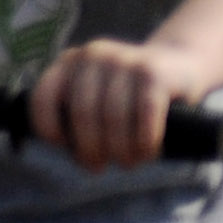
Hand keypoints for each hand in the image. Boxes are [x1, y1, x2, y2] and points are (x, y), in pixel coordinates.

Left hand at [29, 37, 208, 167]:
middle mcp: (93, 56)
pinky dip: (144, 140)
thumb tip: (72, 152)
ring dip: (120, 150)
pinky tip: (147, 152)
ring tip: (127, 163)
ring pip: (113, 117)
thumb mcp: (96, 94)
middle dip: (89, 148)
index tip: (65, 148)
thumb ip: (76, 114)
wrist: (179, 64)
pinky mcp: (153, 72)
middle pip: (82, 114)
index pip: (42, 98)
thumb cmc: (129, 94)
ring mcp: (124, 60)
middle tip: (98, 167)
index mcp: (68, 62)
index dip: (49, 130)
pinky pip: (144, 114)